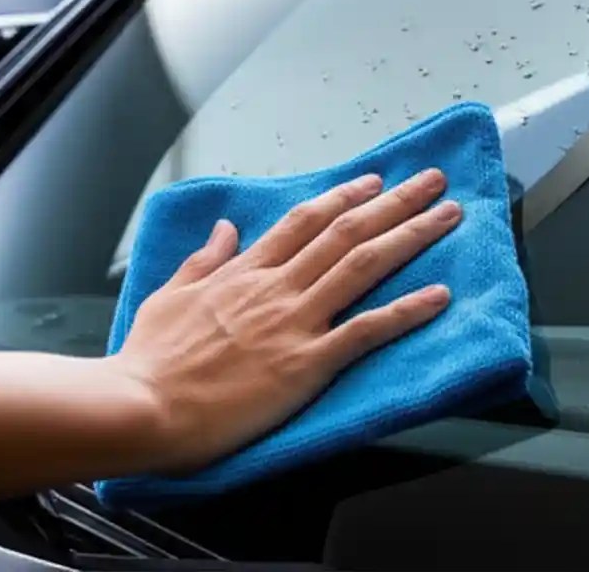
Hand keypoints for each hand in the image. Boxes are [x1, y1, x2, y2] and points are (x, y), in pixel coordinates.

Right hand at [108, 168, 459, 472]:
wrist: (141, 406)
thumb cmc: (150, 360)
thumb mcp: (170, 295)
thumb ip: (204, 260)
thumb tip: (225, 228)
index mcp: (245, 272)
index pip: (305, 221)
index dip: (345, 197)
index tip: (375, 182)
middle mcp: (277, 287)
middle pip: (347, 232)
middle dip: (396, 203)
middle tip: (432, 182)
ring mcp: (294, 321)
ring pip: (364, 265)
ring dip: (411, 236)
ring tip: (448, 216)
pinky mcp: (306, 362)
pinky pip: (367, 330)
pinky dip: (407, 310)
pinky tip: (440, 296)